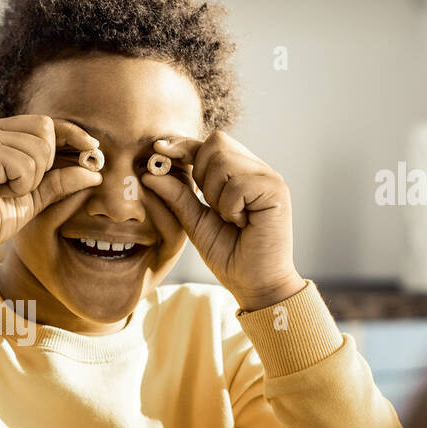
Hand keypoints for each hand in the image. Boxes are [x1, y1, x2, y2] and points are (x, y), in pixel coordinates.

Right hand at [0, 115, 102, 263]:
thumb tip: (96, 172)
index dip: (72, 134)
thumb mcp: (34, 197)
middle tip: (24, 185)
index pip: (46, 123)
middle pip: (46, 129)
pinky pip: (26, 164)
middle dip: (48, 162)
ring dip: (32, 179)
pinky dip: (21, 185)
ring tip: (7, 191)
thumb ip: (60, 181)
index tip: (93, 148)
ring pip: (39, 149)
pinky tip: (0, 193)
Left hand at [143, 130, 303, 309]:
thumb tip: (149, 173)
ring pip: (224, 161)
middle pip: (216, 143)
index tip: (158, 148)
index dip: (183, 144)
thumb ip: (177, 197)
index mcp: (239, 174)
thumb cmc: (230, 256)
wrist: (256, 284)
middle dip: (202, 174)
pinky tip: (243, 223)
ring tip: (231, 218)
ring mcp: (268, 178)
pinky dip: (230, 207)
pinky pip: (237, 184)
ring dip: (216, 195)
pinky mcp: (276, 189)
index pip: (209, 144)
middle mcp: (256, 170)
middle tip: (214, 207)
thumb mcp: (195, 223)